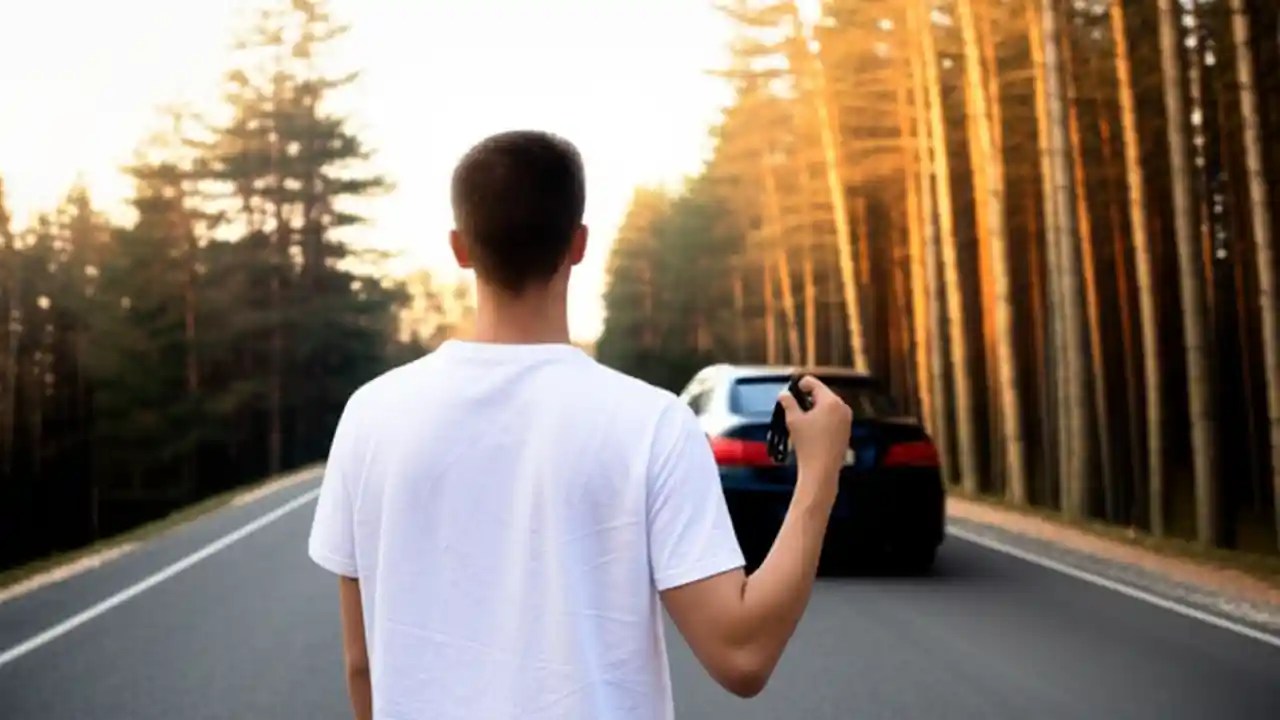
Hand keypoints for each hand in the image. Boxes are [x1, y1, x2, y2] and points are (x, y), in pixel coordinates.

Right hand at [776, 375, 851, 502]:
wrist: (822, 470)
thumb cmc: (808, 445)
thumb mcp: (793, 420)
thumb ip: (788, 402)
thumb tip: (784, 394)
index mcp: (831, 401)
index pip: (814, 383)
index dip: (800, 383)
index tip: (792, 387)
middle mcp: (842, 407)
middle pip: (822, 394)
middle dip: (808, 397)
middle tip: (794, 403)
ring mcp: (847, 419)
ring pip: (828, 406)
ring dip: (815, 407)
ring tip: (802, 417)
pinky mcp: (847, 430)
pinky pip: (834, 417)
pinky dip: (823, 417)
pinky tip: (812, 428)